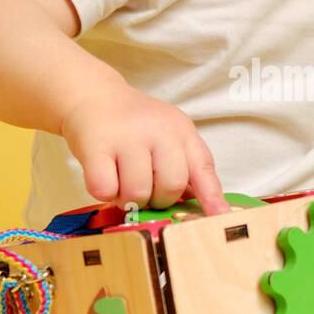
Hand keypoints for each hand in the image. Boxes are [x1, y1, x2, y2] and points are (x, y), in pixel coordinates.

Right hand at [60, 83, 230, 216]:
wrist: (94, 96)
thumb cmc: (134, 126)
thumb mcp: (168, 137)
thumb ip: (185, 167)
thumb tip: (200, 205)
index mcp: (181, 130)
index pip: (203, 167)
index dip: (211, 196)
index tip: (218, 216)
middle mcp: (159, 130)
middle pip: (172, 185)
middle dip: (158, 198)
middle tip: (145, 187)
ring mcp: (127, 136)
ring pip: (138, 192)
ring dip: (129, 199)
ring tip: (122, 182)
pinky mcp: (96, 145)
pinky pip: (105, 189)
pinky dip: (105, 193)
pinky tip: (105, 177)